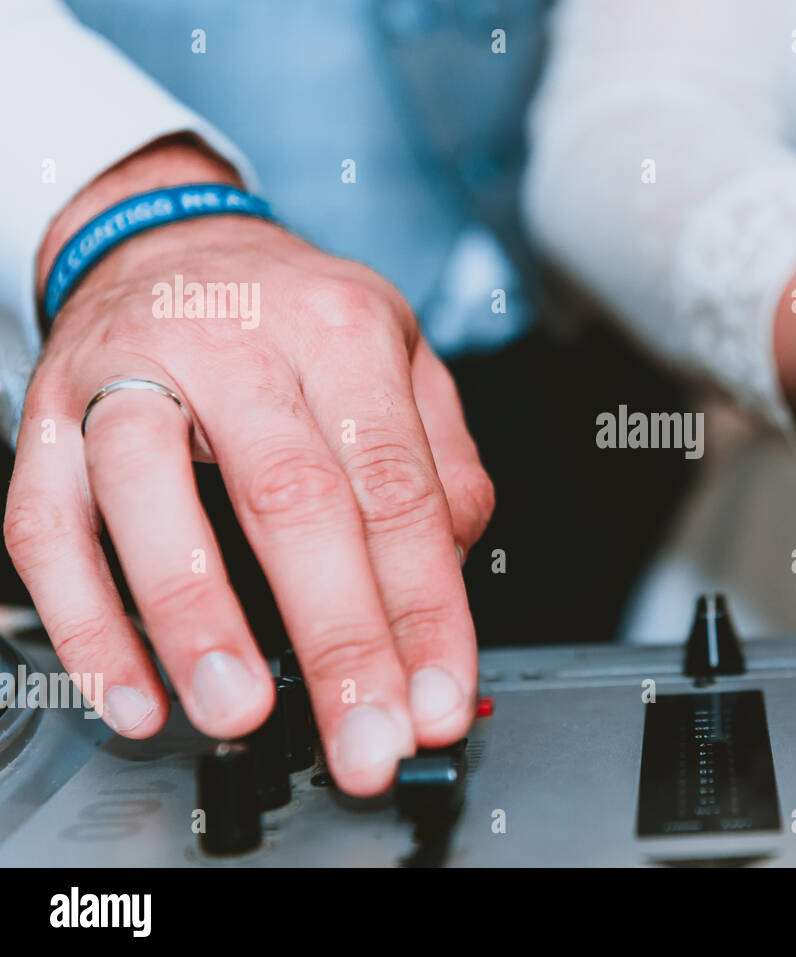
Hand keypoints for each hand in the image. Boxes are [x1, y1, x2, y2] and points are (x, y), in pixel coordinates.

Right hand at [5, 137, 493, 795]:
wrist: (174, 242)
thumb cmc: (298, 317)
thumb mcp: (401, 357)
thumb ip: (443, 461)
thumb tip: (453, 568)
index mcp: (344, 333)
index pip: (396, 487)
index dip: (422, 604)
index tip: (436, 696)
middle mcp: (238, 342)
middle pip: (291, 497)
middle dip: (337, 637)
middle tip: (365, 737)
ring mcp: (130, 372)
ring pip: (150, 494)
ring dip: (195, 620)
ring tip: (238, 711)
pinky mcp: (50, 413)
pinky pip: (47, 522)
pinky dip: (85, 616)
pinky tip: (130, 691)